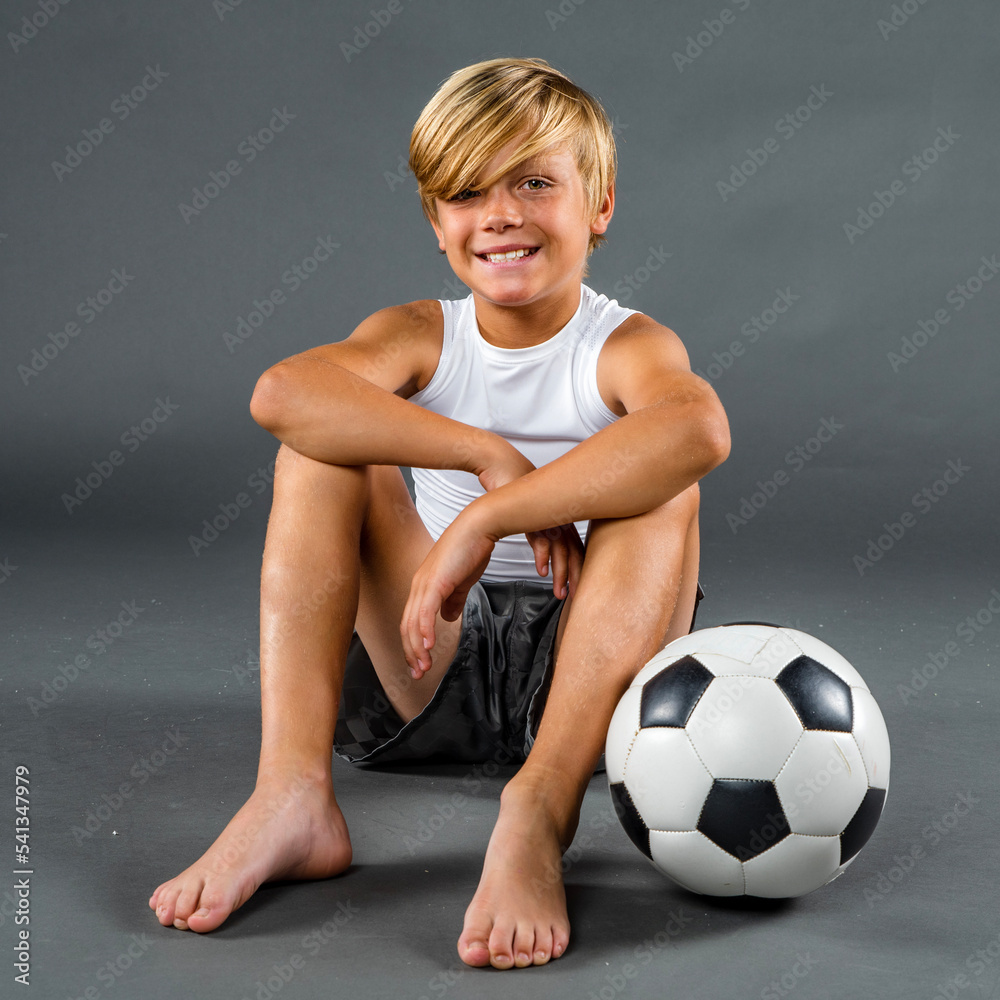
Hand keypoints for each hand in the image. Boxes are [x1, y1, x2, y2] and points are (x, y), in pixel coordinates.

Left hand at [400, 511, 496, 678]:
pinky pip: (426, 611)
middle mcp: (418, 586)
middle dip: (411, 653)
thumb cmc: (472, 550)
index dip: (413, 644)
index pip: (411, 621)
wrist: (479, 527)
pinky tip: (430, 646)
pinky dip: (425, 630)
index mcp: (423, 586)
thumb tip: (448, 618)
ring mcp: (424, 583)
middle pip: (407, 626)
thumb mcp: (462, 581)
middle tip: (419, 673)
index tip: (420, 663)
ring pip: (413, 623)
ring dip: (418, 648)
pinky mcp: (436, 582)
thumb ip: (454, 600)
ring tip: (425, 666)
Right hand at [475, 440, 584, 601]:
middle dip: (576, 576)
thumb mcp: (531, 512)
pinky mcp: (532, 513)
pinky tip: (542, 571)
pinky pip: (542, 537)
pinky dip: (543, 556)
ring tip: (560, 592)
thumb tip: (544, 548)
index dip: (579, 568)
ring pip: (561, 548)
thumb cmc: (513, 487)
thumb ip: (540, 528)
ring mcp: (546, 515)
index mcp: (560, 517)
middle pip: (574, 551)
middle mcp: (558, 517)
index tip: (579, 588)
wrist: (500, 465)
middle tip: (577, 596)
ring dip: (561, 572)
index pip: (576, 547)